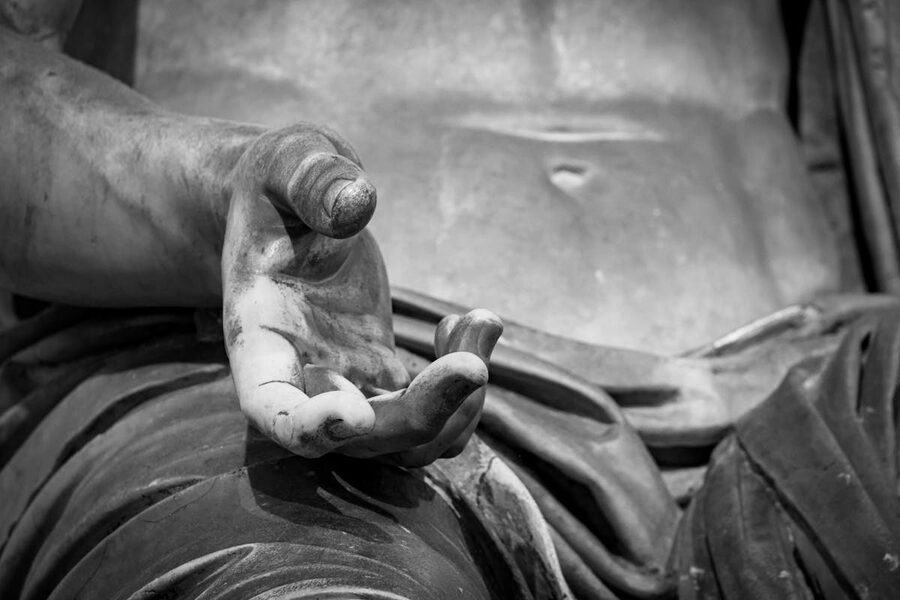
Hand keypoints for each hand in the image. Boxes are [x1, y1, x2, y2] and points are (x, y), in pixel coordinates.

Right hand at [221, 123, 500, 462]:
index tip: (358, 415)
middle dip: (423, 414)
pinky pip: (434, 411)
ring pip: (408, 440)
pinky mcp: (384, 375)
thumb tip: (357, 202)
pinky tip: (471, 323)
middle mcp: (300, 377)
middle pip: (360, 442)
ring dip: (459, 404)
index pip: (269, 406)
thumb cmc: (279, 183)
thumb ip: (311, 179)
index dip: (307, 426)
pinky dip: (465, 385)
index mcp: (260, 335)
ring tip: (477, 322)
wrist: (288, 210)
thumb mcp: (288, 162)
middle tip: (473, 363)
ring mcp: (347, 383)